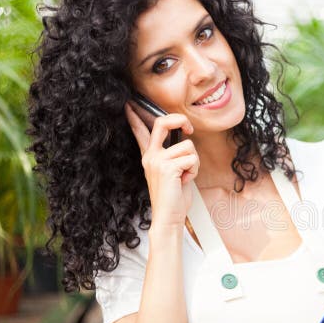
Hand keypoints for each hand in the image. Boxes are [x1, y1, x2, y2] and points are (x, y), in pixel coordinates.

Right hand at [125, 103, 197, 227]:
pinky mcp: (168, 167)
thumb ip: (174, 156)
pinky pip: (192, 158)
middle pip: (162, 123)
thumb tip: (185, 140)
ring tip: (184, 176)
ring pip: (188, 146)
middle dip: (180, 120)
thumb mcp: (172, 172)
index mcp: (150, 157)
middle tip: (189, 129)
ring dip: (194, 162)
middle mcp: (150, 156)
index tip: (129, 106)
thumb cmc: (174, 196)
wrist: (169, 216)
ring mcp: (157, 160)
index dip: (135, 118)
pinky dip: (194, 170)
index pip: (140, 133)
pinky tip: (185, 181)